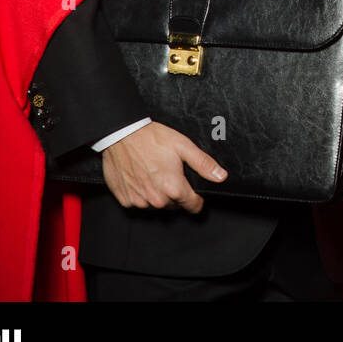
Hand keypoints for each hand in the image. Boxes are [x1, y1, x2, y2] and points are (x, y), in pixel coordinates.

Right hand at [100, 121, 226, 212]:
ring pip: (157, 205)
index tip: (194, 192)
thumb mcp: (183, 146)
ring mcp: (139, 201)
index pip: (193, 206)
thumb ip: (204, 164)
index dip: (196, 198)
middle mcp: (156, 199)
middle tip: (170, 174)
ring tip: (155, 174)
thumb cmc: (151, 139)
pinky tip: (141, 178)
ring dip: (159, 195)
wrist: (121, 135)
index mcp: (174, 188)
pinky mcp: (125, 200)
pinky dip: (142, 194)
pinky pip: (139, 203)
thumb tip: (220, 176)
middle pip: (175, 205)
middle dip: (177, 193)